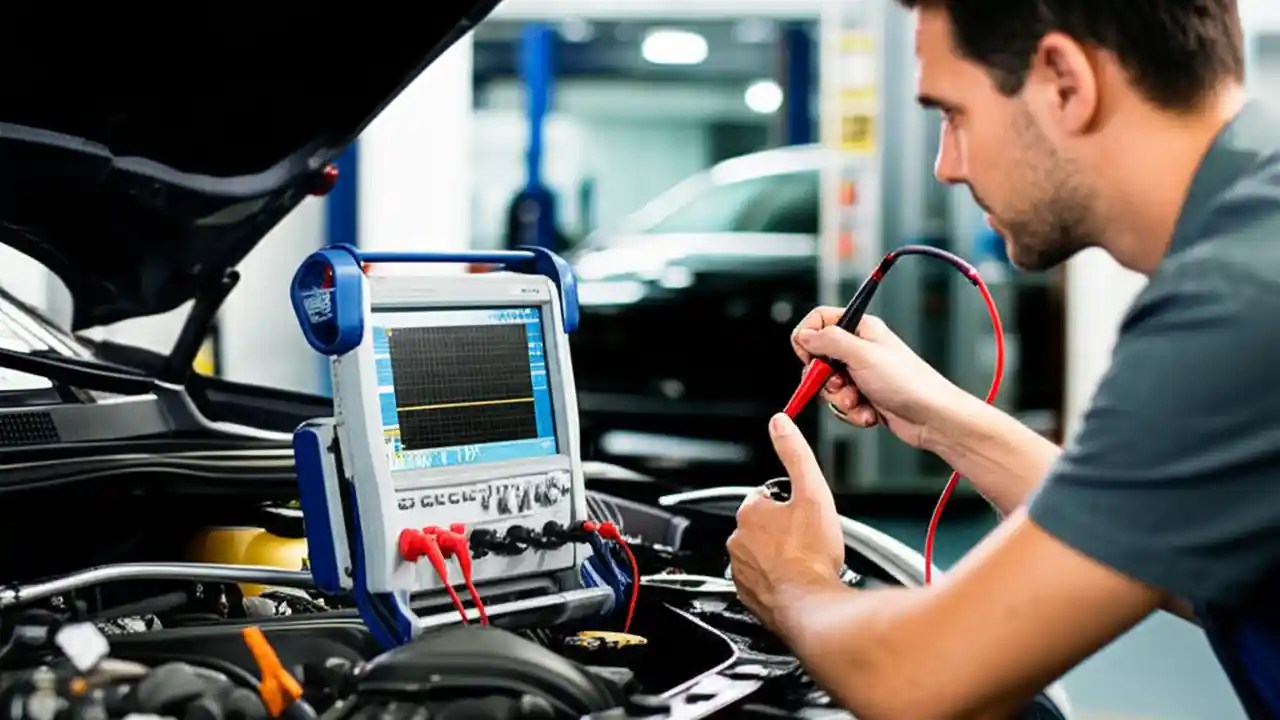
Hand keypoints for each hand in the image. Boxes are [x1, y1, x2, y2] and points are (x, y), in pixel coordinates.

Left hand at [727, 413, 844, 631]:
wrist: (812, 606)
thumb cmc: (813, 554)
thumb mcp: (811, 491)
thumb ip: (795, 454)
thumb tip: (780, 423)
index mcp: (750, 512)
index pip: (767, 497)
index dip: (790, 504)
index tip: (806, 515)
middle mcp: (738, 541)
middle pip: (764, 527)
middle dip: (785, 531)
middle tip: (809, 541)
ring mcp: (741, 571)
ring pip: (762, 555)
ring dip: (780, 557)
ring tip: (805, 563)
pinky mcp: (748, 597)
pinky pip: (762, 583)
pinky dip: (777, 582)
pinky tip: (797, 583)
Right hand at [790, 309, 966, 449]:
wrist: (931, 416)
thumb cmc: (908, 382)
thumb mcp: (862, 355)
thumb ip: (828, 341)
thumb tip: (803, 336)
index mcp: (860, 329)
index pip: (819, 321)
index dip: (807, 339)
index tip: (809, 358)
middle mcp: (859, 349)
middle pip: (818, 358)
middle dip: (824, 378)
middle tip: (840, 384)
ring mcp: (861, 374)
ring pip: (828, 386)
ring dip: (840, 399)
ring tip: (859, 402)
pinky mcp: (864, 396)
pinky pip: (841, 404)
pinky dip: (851, 412)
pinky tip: (868, 413)